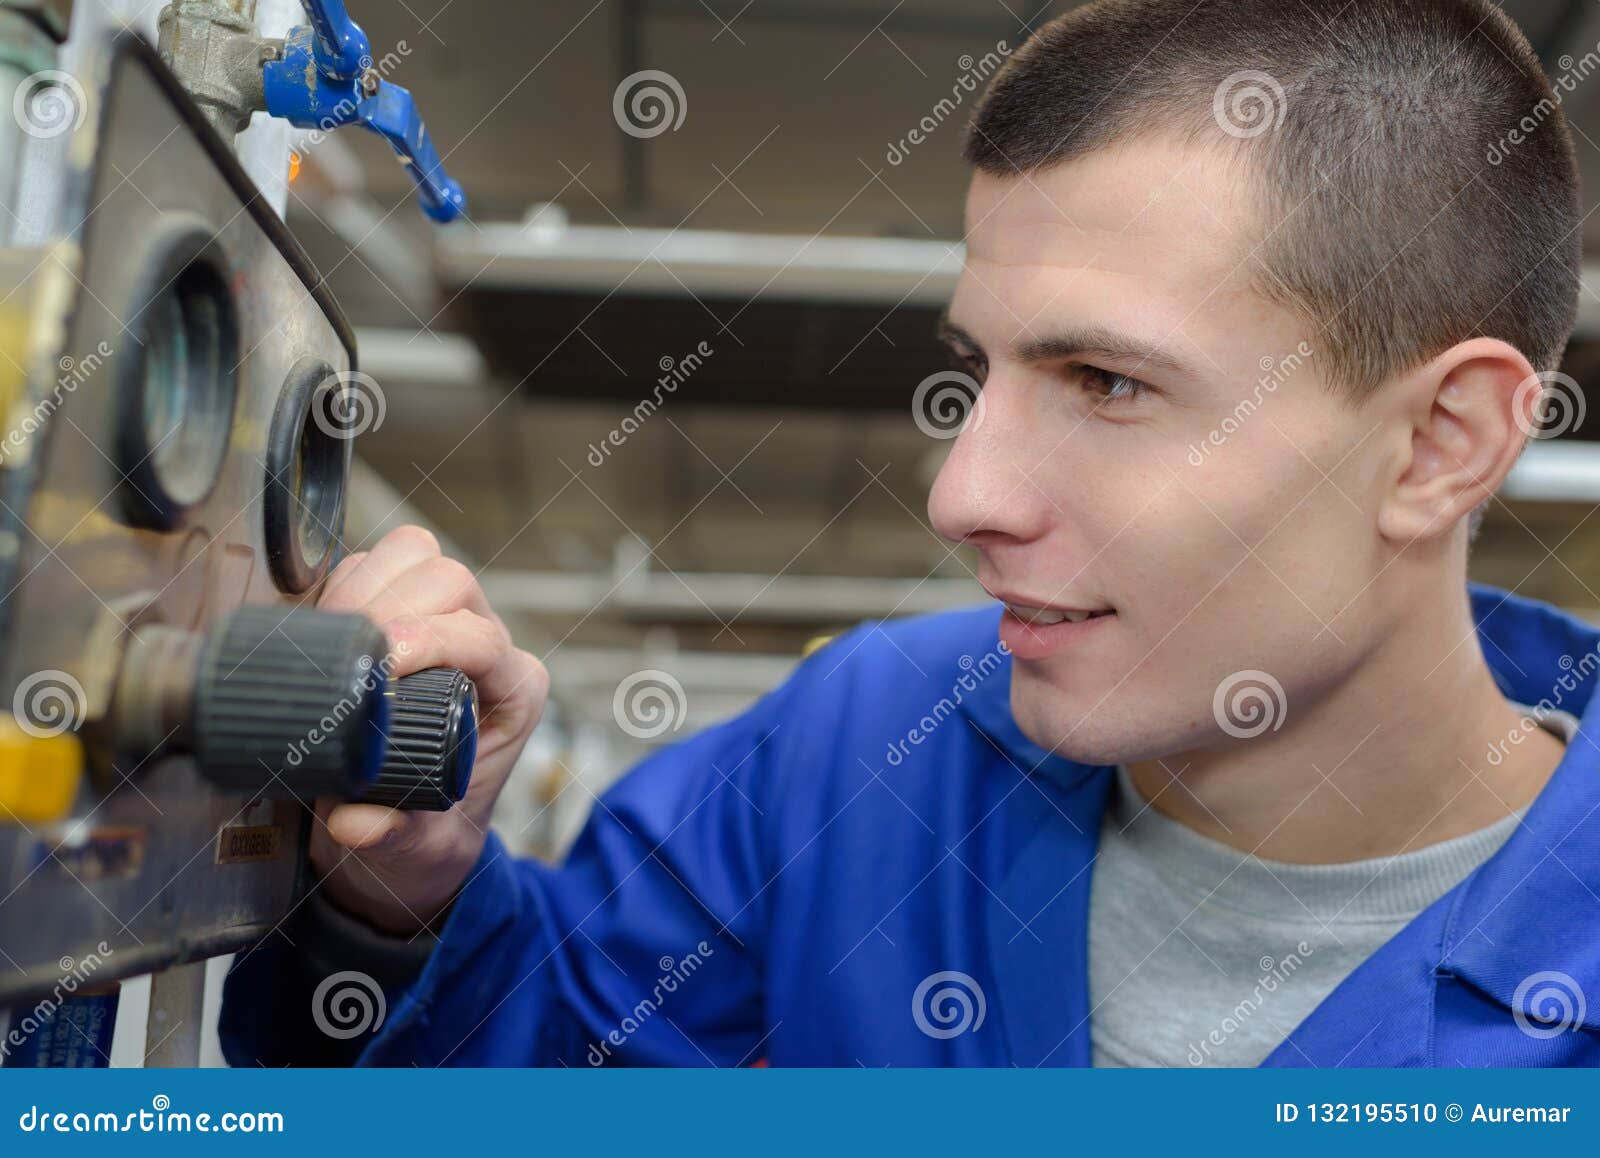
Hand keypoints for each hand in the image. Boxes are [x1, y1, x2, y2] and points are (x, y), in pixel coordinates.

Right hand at [307, 525, 547, 934]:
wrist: (403, 842)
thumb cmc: (423, 836)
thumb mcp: (414, 851)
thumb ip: (393, 838)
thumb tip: (360, 824)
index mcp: (513, 692)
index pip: (482, 638)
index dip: (430, 640)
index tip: (383, 666)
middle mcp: (486, 646)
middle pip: (449, 580)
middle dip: (392, 603)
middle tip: (346, 647)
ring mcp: (442, 621)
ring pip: (414, 558)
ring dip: (365, 586)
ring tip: (331, 634)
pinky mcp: (397, 614)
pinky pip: (372, 568)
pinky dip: (341, 585)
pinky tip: (320, 625)